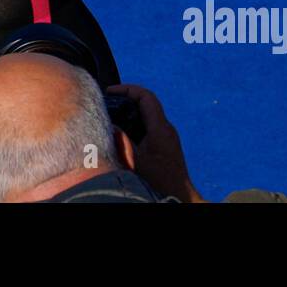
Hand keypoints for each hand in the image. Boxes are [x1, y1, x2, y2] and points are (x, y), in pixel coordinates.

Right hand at [107, 83, 205, 202]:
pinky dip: (131, 125)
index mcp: (161, 127)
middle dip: (124, 99)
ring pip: (144, 116)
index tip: (109, 91)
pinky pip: (146, 127)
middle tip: (105, 102)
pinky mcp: (163, 146)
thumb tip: (108, 126)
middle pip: (144, 104)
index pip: (146, 96)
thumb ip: (123, 142)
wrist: (181, 196)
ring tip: (109, 117)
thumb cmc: (163, 181)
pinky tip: (120, 135)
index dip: (127, 89)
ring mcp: (165, 137)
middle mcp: (165, 128)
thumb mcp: (138, 161)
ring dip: (127, 113)